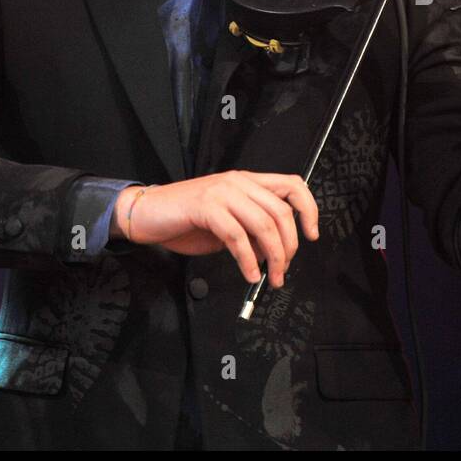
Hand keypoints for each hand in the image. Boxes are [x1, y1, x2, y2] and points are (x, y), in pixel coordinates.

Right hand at [112, 171, 318, 287]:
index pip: (292, 185)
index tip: (312, 234)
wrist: (147, 213)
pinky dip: (248, 259)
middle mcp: (238, 182)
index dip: (308, 208)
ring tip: (270, 277)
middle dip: (289, 245)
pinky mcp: (206, 207)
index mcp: (247, 182)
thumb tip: (274, 252)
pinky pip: (237, 236)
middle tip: (284, 268)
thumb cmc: (186, 219)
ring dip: (273, 257)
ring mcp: (222, 192)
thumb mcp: (227, 223)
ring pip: (263, 223)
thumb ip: (252, 231)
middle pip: (281, 211)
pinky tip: (249, 273)